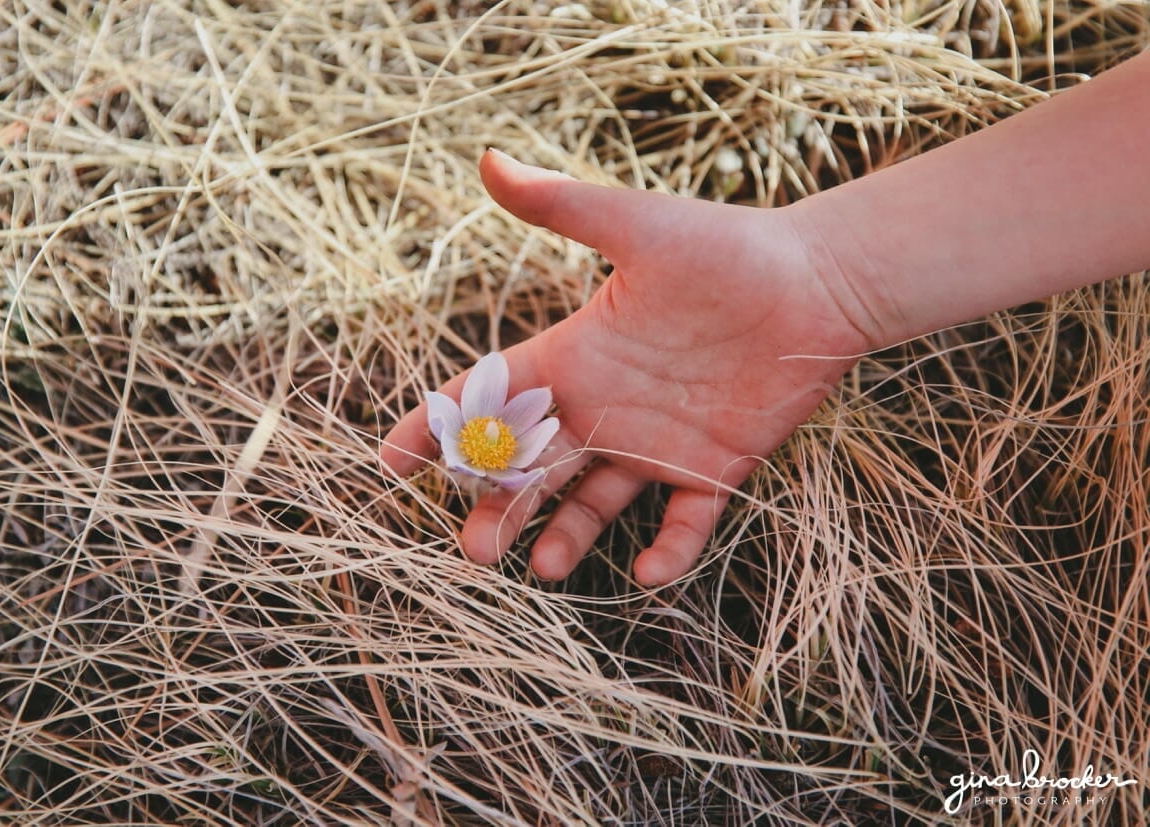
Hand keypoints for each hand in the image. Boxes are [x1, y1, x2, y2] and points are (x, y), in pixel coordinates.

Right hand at [382, 150, 869, 584]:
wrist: (816, 280)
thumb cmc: (725, 248)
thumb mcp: (637, 226)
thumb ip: (562, 207)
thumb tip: (487, 160)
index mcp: (576, 356)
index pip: (491, 398)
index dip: (440, 427)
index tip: (393, 462)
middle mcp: (605, 407)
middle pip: (532, 467)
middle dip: (497, 506)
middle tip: (472, 550)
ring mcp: (656, 443)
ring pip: (594, 503)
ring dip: (565, 536)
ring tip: (543, 565)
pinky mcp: (713, 467)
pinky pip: (684, 521)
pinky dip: (668, 550)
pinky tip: (648, 573)